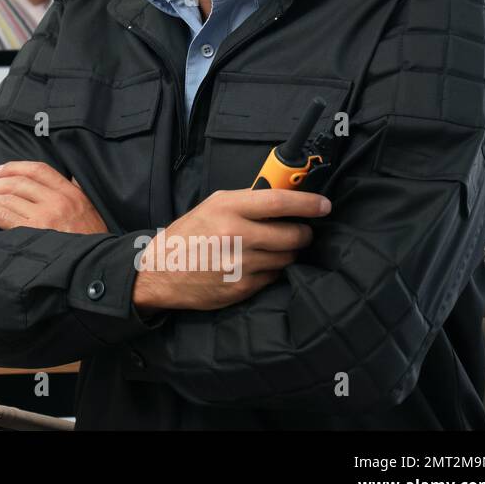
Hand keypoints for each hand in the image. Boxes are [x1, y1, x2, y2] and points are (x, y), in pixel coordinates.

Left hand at [0, 161, 108, 234]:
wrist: (99, 268)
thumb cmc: (92, 243)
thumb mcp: (90, 212)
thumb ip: (74, 195)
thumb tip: (62, 183)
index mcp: (71, 193)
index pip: (38, 170)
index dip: (14, 167)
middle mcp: (57, 201)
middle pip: (17, 183)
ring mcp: (45, 217)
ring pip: (7, 198)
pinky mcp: (34, 233)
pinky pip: (3, 215)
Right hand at [133, 188, 329, 312]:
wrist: (160, 272)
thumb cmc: (188, 235)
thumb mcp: (212, 206)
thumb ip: (247, 201)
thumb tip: (286, 196)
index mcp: (227, 208)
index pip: (279, 201)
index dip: (308, 203)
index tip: (324, 205)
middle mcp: (235, 234)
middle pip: (293, 234)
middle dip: (302, 233)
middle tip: (298, 231)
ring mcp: (240, 264)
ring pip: (287, 258)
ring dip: (287, 253)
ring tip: (271, 249)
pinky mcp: (242, 288)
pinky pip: (275, 277)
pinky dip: (272, 271)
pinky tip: (256, 265)